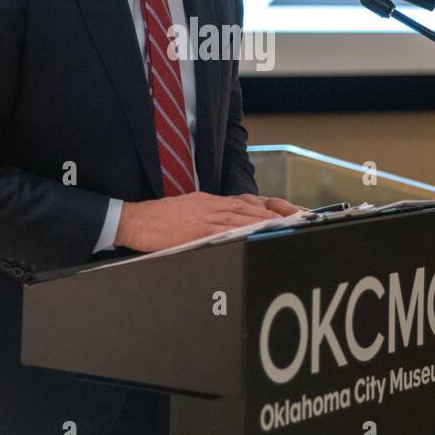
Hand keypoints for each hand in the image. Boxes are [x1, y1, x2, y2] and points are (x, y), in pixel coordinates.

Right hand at [115, 192, 303, 252]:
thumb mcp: (187, 212)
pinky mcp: (197, 227)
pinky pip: (226, 228)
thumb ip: (208, 217)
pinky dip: (245, 229)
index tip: (289, 213)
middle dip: (277, 213)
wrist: (135, 220)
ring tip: (288, 225)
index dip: (270, 207)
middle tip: (300, 218)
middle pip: (251, 207)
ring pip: (243, 216)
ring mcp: (206, 215)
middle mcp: (212, 205)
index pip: (247, 203)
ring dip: (267, 220)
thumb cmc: (158, 220)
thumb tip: (226, 229)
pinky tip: (259, 232)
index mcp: (210, 202)